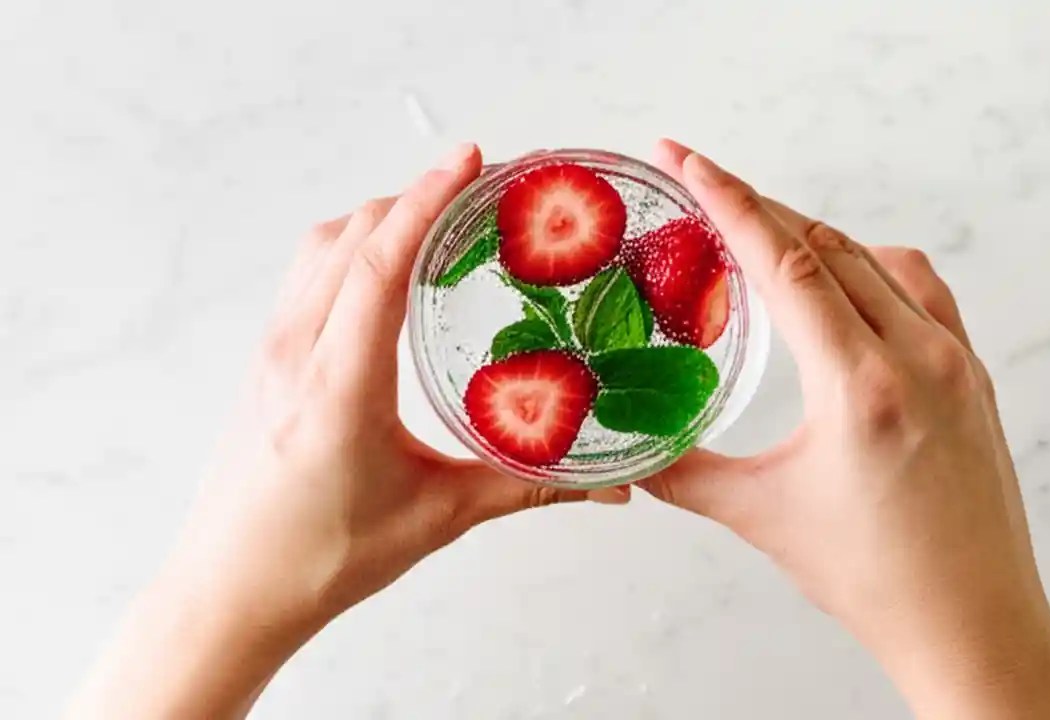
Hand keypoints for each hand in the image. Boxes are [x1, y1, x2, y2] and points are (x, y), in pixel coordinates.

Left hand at [68, 143, 626, 719]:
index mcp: (338, 387)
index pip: (378, 265)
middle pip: (349, 239)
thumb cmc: (322, 559)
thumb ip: (528, 489)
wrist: (231, 591)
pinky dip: (348, 248)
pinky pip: (304, 277)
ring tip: (437, 212)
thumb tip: (607, 486)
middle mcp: (295, 355)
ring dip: (377, 217)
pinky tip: (384, 265)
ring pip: (319, 250)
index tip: (469, 161)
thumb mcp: (438, 518)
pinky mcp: (264, 363)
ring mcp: (271, 354)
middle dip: (414, 196)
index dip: (426, 202)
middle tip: (479, 182)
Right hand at [644, 140, 1049, 717]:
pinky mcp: (974, 377)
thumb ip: (688, 475)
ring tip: (764, 237)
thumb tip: (632, 454)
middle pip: (826, 246)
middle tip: (703, 186)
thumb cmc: (879, 581)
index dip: (729, 199)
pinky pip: (924, 290)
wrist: (974, 624)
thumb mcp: (765, 518)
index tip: (687, 159)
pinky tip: (849, 281)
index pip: (786, 262)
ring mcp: (956, 363)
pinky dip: (875, 267)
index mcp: (862, 386)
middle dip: (758, 209)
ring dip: (815, 237)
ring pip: (877, 260)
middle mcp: (918, 358)